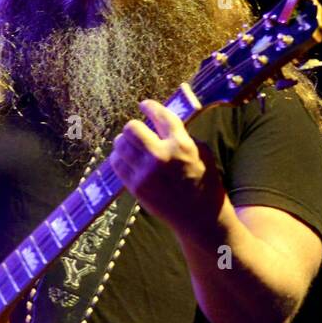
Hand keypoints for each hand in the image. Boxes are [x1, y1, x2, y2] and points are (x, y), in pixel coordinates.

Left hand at [109, 99, 226, 239]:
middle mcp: (161, 156)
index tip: (145, 105)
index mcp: (181, 144)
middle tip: (137, 130)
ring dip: (124, 141)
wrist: (199, 217)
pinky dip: (119, 158)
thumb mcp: (201, 153)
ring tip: (130, 145)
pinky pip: (117, 164)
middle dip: (133, 127)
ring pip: (120, 144)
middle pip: (132, 128)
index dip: (149, 107)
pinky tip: (126, 160)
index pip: (160, 116)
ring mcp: (146, 173)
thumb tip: (162, 123)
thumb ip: (182, 136)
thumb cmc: (205, 183)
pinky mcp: (136, 187)